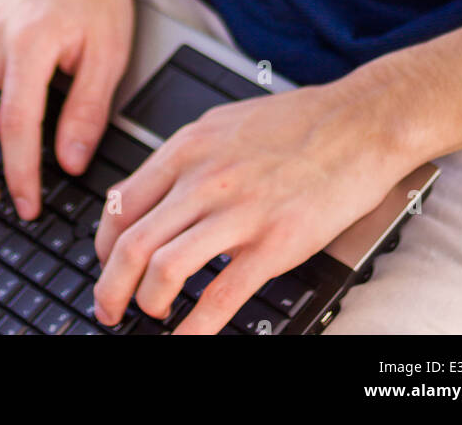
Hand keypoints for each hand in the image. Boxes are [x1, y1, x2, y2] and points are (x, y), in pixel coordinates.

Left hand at [93, 80, 410, 334]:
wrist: (358, 122)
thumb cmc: (297, 122)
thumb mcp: (223, 124)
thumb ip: (186, 158)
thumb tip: (154, 191)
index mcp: (187, 148)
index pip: (121, 204)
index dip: (103, 245)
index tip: (105, 264)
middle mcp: (203, 179)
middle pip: (131, 243)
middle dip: (110, 287)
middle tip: (108, 308)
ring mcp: (238, 213)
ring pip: (164, 269)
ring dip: (148, 304)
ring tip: (151, 316)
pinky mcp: (274, 244)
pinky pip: (220, 295)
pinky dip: (195, 328)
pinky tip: (186, 339)